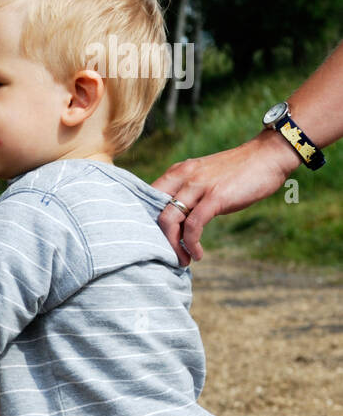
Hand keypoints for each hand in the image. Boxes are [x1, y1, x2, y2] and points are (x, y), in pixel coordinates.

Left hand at [152, 130, 299, 265]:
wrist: (268, 156)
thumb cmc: (238, 171)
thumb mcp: (204, 178)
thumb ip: (188, 193)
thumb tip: (176, 219)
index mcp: (177, 173)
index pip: (148, 199)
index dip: (147, 223)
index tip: (155, 241)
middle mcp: (182, 177)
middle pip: (155, 212)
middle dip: (158, 239)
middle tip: (168, 255)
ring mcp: (198, 186)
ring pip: (169, 220)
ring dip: (173, 246)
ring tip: (183, 260)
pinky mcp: (215, 196)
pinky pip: (193, 225)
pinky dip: (192, 243)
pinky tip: (197, 253)